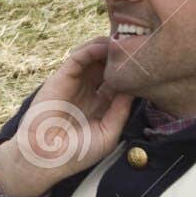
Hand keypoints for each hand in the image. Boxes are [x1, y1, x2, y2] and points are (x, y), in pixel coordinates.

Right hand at [0, 37, 133, 196]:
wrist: (46, 156)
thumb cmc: (77, 152)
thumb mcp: (108, 133)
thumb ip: (121, 110)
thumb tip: (135, 89)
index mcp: (101, 106)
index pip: (120, 82)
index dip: (132, 73)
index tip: (150, 63)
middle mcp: (89, 91)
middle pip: (108, 66)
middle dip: (121, 56)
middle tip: (139, 43)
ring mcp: (75, 83)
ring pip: (93, 57)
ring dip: (108, 47)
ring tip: (124, 41)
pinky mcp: (61, 77)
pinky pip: (78, 57)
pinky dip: (91, 49)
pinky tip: (106, 47)